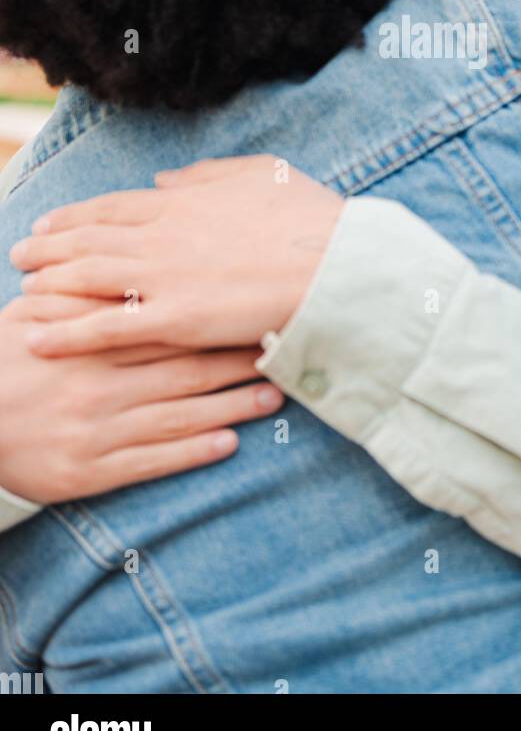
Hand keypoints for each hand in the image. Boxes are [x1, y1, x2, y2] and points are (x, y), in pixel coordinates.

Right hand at [0, 291, 284, 503]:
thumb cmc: (0, 363)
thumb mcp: (29, 316)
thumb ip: (73, 292)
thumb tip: (111, 258)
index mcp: (89, 343)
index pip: (164, 326)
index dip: (212, 317)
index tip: (253, 307)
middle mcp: (99, 385)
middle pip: (183, 368)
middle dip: (236, 359)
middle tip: (283, 348)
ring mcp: (98, 431)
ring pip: (177, 416)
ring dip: (230, 406)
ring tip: (273, 396)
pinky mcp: (91, 473)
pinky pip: (151, 462)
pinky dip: (191, 452)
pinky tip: (228, 444)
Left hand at [10, 155, 343, 357]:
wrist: (333, 262)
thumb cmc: (307, 217)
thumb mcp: (258, 174)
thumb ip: (206, 175)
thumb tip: (166, 181)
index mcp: (183, 201)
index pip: (113, 206)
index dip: (76, 215)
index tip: (50, 222)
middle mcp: (163, 234)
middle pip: (89, 238)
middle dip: (49, 246)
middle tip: (20, 254)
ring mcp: (164, 277)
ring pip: (88, 277)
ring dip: (48, 282)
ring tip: (20, 288)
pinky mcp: (174, 319)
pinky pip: (106, 327)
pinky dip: (66, 331)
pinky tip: (35, 336)